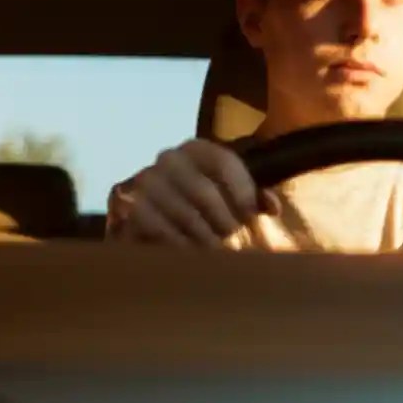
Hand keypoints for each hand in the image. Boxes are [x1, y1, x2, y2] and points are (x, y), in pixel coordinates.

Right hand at [123, 139, 259, 245]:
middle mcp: (168, 158)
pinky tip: (192, 254)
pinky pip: (160, 227)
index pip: (223, 162)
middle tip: (236, 243)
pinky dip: (181, 244)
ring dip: (205, 237)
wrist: (152, 221)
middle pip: (204, 191)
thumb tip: (272, 207)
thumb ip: (254, 197)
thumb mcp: (231, 196)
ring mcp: (145, 181)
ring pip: (184, 213)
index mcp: (195, 148)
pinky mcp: (129, 206)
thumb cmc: (201, 208)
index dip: (242, 191)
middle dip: (224, 221)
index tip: (251, 217)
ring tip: (218, 253)